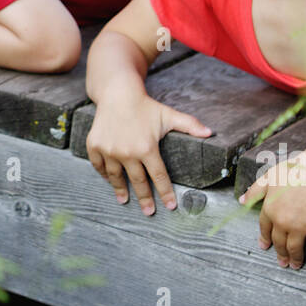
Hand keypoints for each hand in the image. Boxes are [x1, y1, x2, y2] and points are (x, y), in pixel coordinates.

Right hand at [85, 91, 211, 214]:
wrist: (117, 93)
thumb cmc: (145, 106)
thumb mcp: (168, 115)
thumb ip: (190, 125)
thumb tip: (211, 132)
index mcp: (147, 148)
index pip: (159, 176)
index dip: (166, 193)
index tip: (171, 206)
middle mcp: (127, 152)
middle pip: (138, 181)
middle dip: (145, 199)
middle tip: (149, 212)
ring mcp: (109, 150)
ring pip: (116, 177)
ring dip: (121, 190)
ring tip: (124, 200)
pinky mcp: (95, 145)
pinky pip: (99, 166)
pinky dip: (104, 174)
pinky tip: (110, 180)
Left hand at [238, 155, 305, 268]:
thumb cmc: (295, 169)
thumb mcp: (269, 176)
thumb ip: (255, 190)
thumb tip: (241, 201)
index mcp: (269, 208)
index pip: (265, 229)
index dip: (265, 239)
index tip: (265, 247)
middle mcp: (282, 220)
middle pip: (279, 242)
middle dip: (281, 254)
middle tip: (283, 262)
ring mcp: (299, 225)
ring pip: (295, 249)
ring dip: (296, 259)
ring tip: (297, 265)